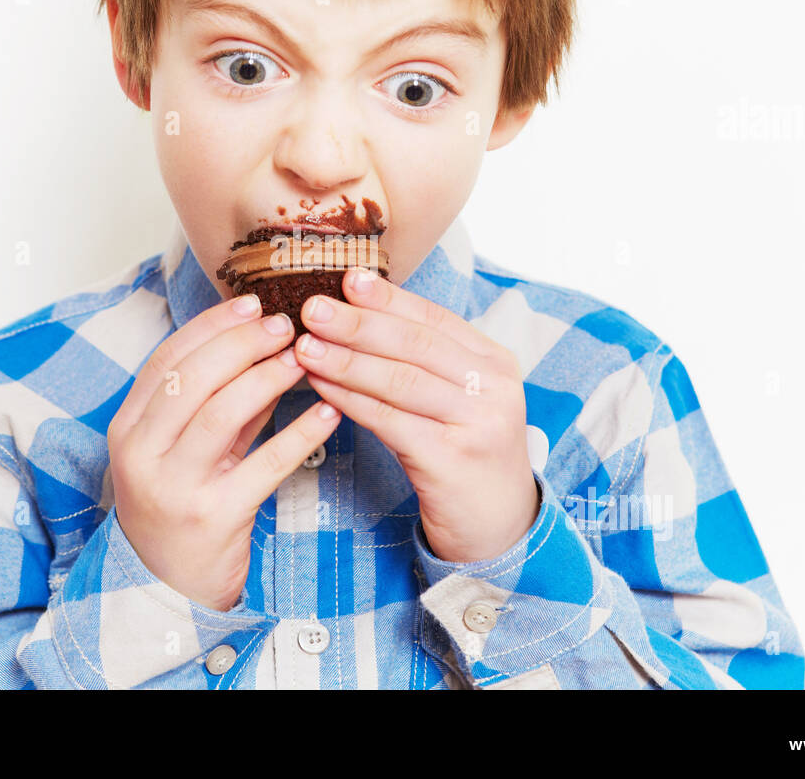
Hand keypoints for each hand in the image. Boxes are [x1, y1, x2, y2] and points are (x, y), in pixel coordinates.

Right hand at [108, 293, 341, 611]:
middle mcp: (142, 454)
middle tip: (285, 324)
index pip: (167, 359)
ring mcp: (174, 487)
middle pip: (192, 378)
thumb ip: (216, 399)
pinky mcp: (214, 517)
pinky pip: (263, 464)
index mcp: (128, 428)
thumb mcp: (187, 447)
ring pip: (221, 413)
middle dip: (242, 343)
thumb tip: (263, 341)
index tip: (251, 303)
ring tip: (304, 357)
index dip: (211, 326)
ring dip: (268, 377)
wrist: (168, 585)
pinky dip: (300, 433)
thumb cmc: (182, 502)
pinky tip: (329, 412)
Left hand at [295, 267, 540, 563]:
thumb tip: (359, 313)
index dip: (389, 298)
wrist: (499, 525)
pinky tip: (321, 387)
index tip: (347, 279)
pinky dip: (350, 400)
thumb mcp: (460, 398)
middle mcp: (493, 386)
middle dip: (358, 323)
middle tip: (313, 308)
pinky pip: (389, 421)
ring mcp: (477, 422)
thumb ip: (424, 360)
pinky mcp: (451, 459)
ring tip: (305, 346)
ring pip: (399, 380)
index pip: (434, 318)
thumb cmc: (466, 453)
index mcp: (494, 361)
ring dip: (345, 360)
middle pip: (415, 344)